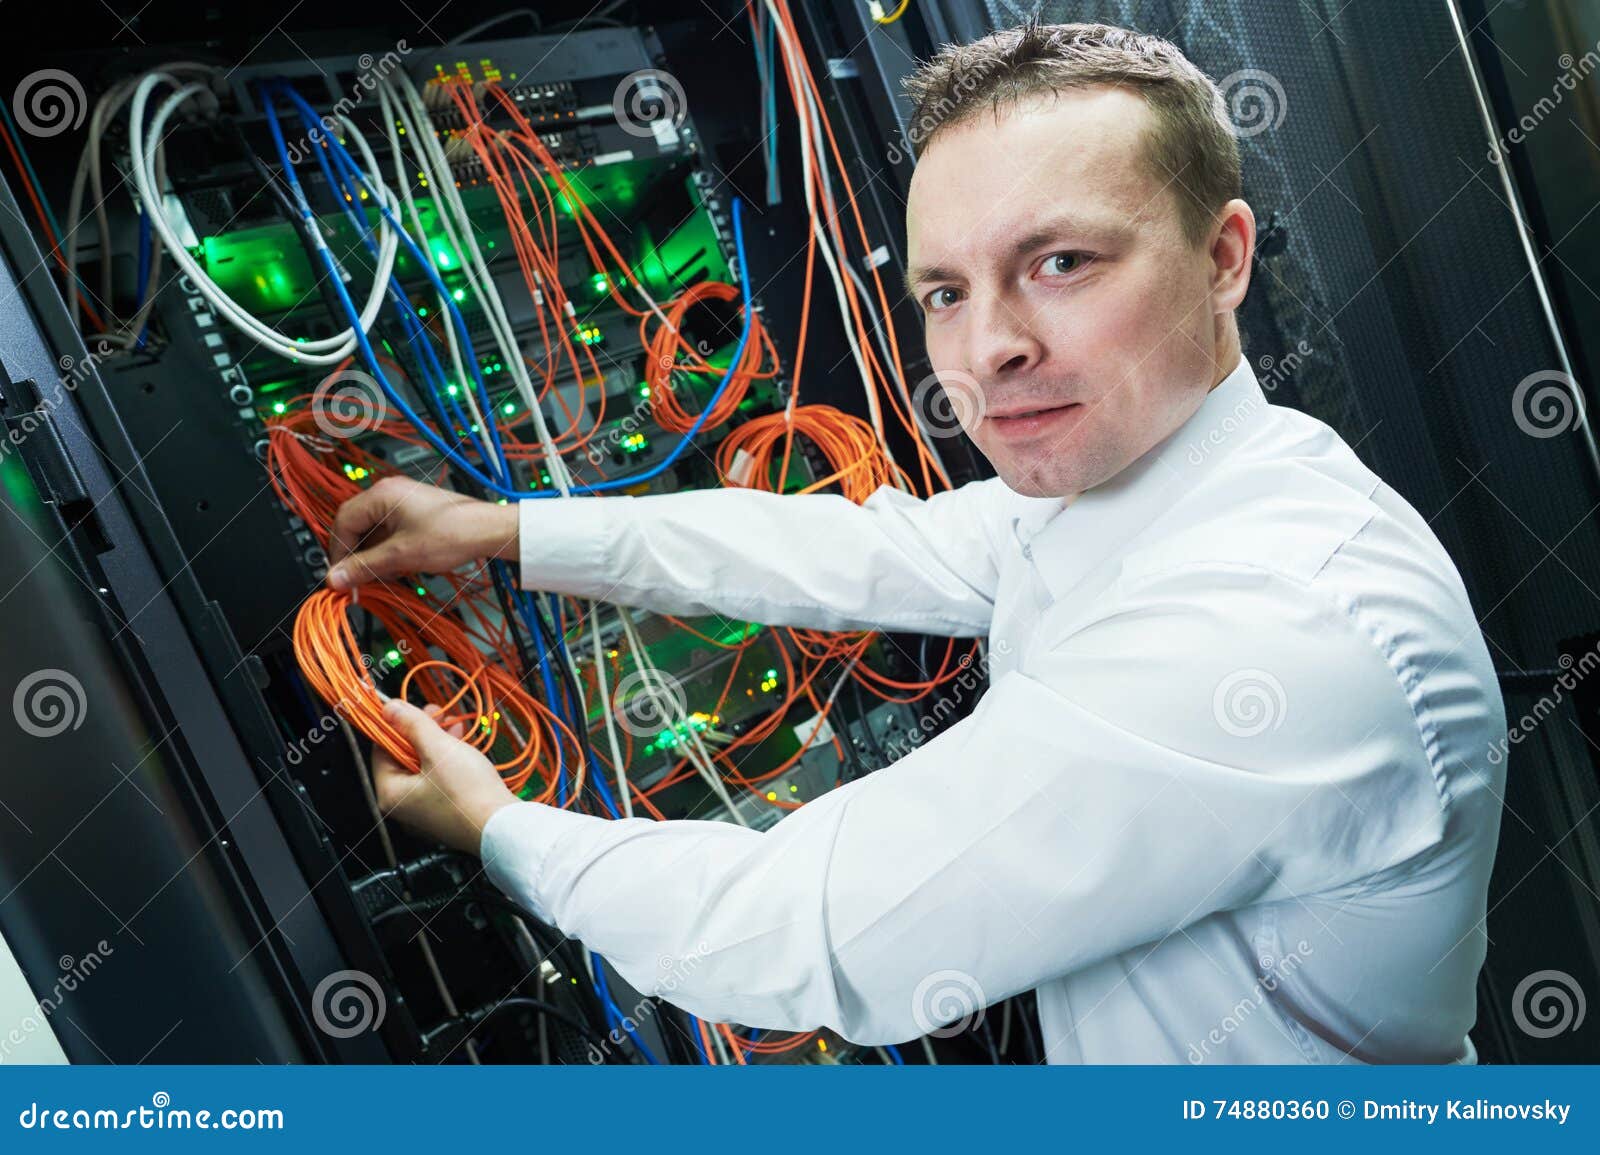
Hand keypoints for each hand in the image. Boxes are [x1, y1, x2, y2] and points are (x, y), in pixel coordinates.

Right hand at [326, 476, 517, 590]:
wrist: (490, 531)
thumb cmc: (453, 534)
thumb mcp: (402, 555)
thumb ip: (365, 567)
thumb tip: (334, 578)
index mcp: (381, 494)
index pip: (343, 520)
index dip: (338, 550)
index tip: (339, 575)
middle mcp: (389, 493)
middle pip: (357, 525)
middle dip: (356, 554)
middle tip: (356, 579)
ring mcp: (403, 502)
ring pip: (373, 532)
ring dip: (373, 555)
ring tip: (380, 577)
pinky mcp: (415, 513)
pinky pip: (390, 533)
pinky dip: (388, 552)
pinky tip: (395, 569)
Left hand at [371, 699, 518, 854]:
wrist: (502, 826)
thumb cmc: (468, 795)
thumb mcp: (438, 748)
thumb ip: (412, 724)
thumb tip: (390, 709)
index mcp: (390, 794)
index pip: (381, 749)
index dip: (397, 724)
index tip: (410, 708)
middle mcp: (403, 806)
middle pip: (403, 757)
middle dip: (422, 731)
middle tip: (436, 713)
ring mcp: (424, 811)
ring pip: (424, 766)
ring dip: (438, 743)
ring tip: (454, 726)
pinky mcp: (445, 812)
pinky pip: (439, 779)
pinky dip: (448, 760)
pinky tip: (462, 746)